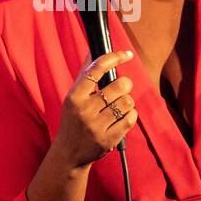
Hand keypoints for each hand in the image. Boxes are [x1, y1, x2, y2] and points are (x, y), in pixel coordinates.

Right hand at [51, 51, 138, 168]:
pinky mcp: (107, 140)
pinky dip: (130, 115)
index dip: (115, 57)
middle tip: (121, 89)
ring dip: (127, 102)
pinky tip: (122, 117)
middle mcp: (84, 110)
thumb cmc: (73, 119)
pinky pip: (131, 119)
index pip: (97, 68)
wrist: (69, 152)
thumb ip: (85, 74)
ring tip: (119, 106)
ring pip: (127, 102)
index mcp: (74, 96)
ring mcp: (96, 126)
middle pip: (120, 86)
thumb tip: (93, 48)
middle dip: (125, 85)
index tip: (127, 54)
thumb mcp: (73, 96)